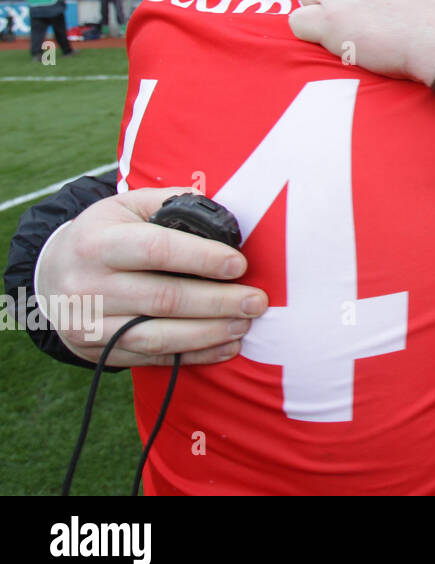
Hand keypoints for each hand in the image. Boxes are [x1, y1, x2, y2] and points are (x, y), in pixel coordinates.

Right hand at [35, 187, 267, 366]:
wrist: (50, 273)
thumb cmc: (105, 234)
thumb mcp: (127, 206)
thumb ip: (171, 205)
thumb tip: (221, 217)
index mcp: (97, 243)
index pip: (156, 250)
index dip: (202, 258)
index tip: (239, 265)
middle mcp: (87, 286)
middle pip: (162, 299)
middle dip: (217, 302)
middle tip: (256, 302)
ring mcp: (88, 324)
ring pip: (157, 336)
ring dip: (209, 333)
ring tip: (244, 325)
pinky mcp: (95, 351)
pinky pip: (150, 358)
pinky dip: (192, 356)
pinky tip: (224, 347)